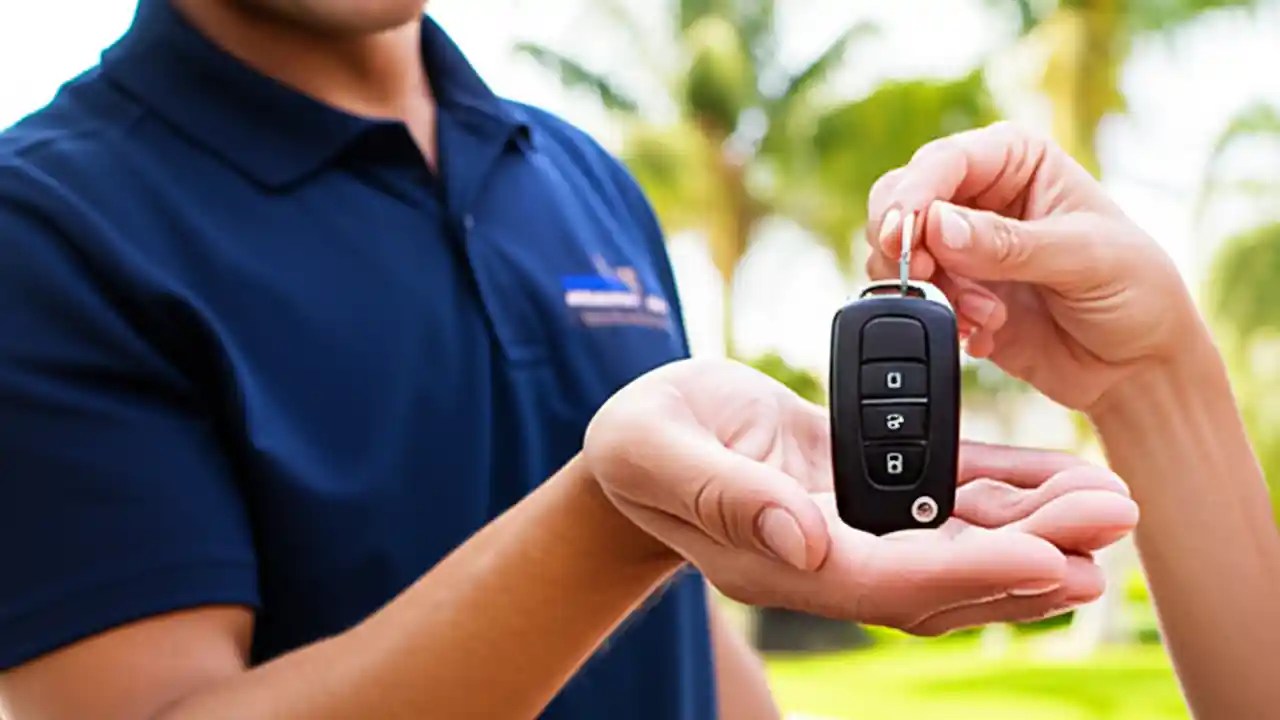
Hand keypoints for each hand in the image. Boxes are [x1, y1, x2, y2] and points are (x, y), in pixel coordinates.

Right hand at [583, 358, 1137, 635]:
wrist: (643, 437)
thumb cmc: (637, 442)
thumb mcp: (656, 451)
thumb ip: (723, 495)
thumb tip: (803, 541)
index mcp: (774, 559)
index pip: (885, 581)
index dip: (969, 574)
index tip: (1047, 558)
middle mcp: (824, 556)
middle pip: (943, 573)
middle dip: (1031, 553)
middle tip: (1110, 525)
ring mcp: (847, 527)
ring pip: (955, 541)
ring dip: (1032, 526)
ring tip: (1105, 502)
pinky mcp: (861, 489)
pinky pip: (940, 495)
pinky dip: (1000, 489)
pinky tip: (1054, 476)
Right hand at [863, 121, 1204, 411]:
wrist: (1137, 366)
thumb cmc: (1134, 291)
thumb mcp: (1082, 258)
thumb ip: (1007, 244)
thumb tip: (937, 226)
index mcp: (1016, 160)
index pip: (942, 161)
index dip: (914, 194)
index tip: (902, 233)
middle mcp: (979, 197)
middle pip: (899, 200)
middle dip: (904, 242)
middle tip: (929, 275)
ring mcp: (961, 248)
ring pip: (896, 252)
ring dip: (930, 288)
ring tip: (987, 314)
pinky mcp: (953, 295)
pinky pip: (912, 299)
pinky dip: (938, 318)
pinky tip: (986, 332)